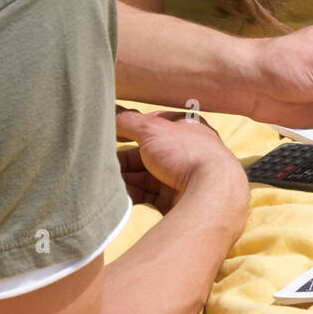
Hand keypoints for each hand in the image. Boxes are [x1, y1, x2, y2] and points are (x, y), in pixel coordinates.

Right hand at [115, 107, 247, 213]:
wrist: (212, 195)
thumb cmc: (186, 153)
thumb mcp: (152, 128)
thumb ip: (129, 121)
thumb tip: (109, 113)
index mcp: (187, 127)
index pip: (152, 125)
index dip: (129, 130)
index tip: (108, 137)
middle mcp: (187, 151)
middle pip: (146, 154)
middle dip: (123, 160)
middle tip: (99, 164)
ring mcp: (184, 177)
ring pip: (146, 176)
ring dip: (125, 178)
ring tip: (103, 182)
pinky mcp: (178, 200)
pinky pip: (149, 195)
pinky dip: (132, 195)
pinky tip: (116, 197)